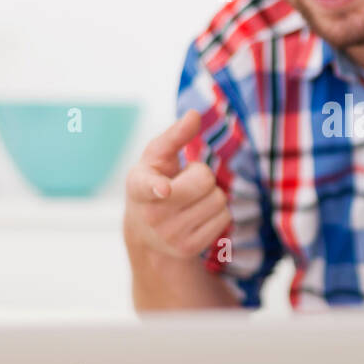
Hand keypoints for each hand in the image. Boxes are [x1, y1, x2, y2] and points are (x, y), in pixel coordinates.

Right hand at [124, 109, 231, 261]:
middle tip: (185, 182)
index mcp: (138, 185)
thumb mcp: (156, 158)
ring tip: (190, 200)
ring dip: (211, 194)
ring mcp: (169, 235)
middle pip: (205, 180)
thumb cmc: (154, 182)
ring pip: (218, 199)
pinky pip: (225, 218)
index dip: (157, 186)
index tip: (163, 189)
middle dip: (202, 175)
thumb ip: (175, 135)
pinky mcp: (188, 248)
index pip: (146, 185)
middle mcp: (151, 213)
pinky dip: (217, 212)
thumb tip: (194, 115)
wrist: (147, 233)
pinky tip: (198, 215)